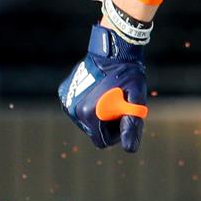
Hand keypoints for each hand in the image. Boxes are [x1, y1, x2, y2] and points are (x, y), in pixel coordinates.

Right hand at [59, 25, 148, 151]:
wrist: (114, 51)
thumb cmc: (128, 77)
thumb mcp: (135, 102)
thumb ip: (131, 127)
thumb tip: (129, 149)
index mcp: (89, 115)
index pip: (101, 141)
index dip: (116, 134)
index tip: (123, 117)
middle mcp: (73, 110)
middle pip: (93, 130)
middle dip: (107, 122)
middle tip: (119, 103)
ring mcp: (67, 100)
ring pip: (85, 120)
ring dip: (98, 112)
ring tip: (109, 95)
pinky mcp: (64, 92)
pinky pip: (78, 106)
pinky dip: (88, 102)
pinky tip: (98, 89)